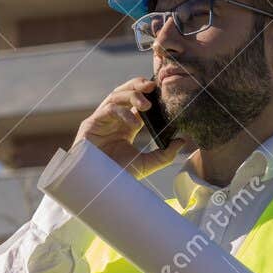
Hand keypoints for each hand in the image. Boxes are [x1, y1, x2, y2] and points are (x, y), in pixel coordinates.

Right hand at [73, 76, 192, 178]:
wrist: (99, 187)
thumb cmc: (118, 176)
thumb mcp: (146, 164)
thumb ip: (164, 154)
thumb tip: (182, 141)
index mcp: (125, 125)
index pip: (136, 103)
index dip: (147, 94)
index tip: (162, 90)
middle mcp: (112, 120)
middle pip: (124, 92)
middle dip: (137, 85)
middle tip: (152, 85)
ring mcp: (101, 120)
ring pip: (115, 96)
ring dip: (131, 96)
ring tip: (146, 105)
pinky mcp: (90, 124)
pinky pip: (108, 110)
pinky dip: (122, 113)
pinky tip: (134, 124)